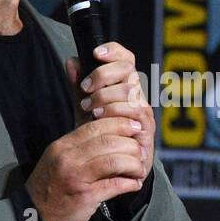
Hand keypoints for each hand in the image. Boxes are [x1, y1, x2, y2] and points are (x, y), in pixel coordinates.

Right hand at [25, 116, 147, 220]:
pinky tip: (134, 184)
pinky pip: (115, 186)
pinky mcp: (85, 197)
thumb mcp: (58, 160)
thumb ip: (80, 148)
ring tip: (139, 169)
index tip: (135, 127)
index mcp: (63, 146)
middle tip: (141, 151)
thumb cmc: (48, 189)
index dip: (120, 124)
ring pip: (115, 161)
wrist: (33, 217)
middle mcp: (69, 158)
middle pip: (109, 141)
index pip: (96, 126)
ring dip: (133, 164)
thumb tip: (109, 136)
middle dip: (131, 145)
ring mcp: (76, 177)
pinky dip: (129, 184)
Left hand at [65, 41, 155, 177]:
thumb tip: (72, 61)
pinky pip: (135, 110)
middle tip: (86, 89)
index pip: (126, 58)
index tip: (96, 53)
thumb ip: (79, 87)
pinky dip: (114, 111)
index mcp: (123, 86)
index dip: (114, 51)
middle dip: (103, 75)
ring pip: (130, 89)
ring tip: (89, 108)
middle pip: (128, 69)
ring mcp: (143, 110)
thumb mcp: (85, 109)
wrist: (111, 170)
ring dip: (106, 96)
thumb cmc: (101, 138)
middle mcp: (136, 95)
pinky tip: (99, 118)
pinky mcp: (147, 127)